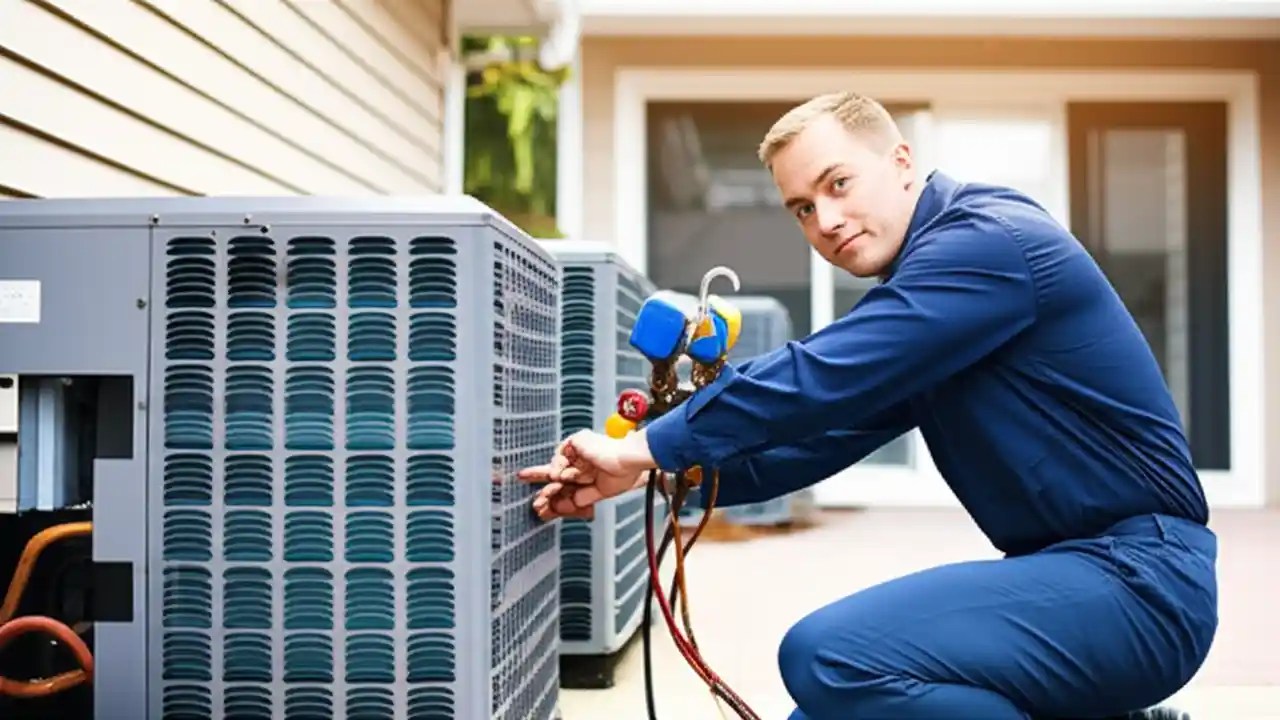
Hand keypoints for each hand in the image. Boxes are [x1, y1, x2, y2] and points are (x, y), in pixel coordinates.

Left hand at [518, 429, 657, 520]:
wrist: (629, 462)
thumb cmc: (623, 474)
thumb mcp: (598, 493)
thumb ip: (580, 499)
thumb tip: (561, 506)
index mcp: (589, 471)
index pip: (566, 481)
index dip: (554, 492)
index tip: (541, 503)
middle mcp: (583, 459)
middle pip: (555, 470)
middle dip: (538, 476)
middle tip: (525, 484)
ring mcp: (580, 450)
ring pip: (556, 465)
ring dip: (553, 480)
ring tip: (553, 488)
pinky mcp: (577, 441)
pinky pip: (560, 453)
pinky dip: (557, 466)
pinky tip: (559, 475)